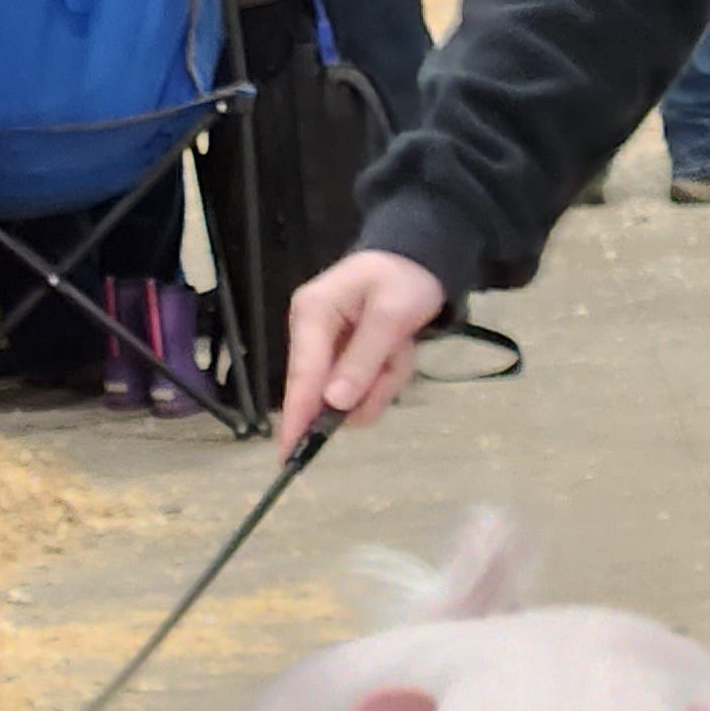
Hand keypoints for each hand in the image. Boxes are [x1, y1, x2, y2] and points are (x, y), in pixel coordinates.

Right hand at [281, 252, 446, 448]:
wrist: (420, 256)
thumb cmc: (404, 277)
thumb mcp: (390, 316)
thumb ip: (362, 360)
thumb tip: (333, 403)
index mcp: (312, 313)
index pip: (302, 374)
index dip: (297, 416)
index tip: (289, 454)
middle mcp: (311, 331)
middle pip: (327, 389)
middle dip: (370, 384)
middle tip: (396, 358)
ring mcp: (327, 345)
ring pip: (353, 390)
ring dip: (385, 376)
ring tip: (401, 345)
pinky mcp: (344, 354)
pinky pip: (366, 382)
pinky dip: (389, 371)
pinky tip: (399, 347)